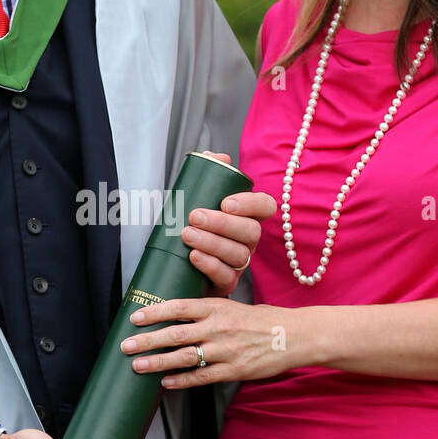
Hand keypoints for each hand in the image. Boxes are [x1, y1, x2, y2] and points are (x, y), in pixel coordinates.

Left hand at [120, 298, 298, 386]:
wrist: (294, 336)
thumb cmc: (263, 320)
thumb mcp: (234, 306)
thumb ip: (208, 311)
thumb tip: (178, 315)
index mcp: (218, 307)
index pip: (179, 307)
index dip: (155, 313)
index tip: (135, 317)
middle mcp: (218, 327)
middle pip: (175, 334)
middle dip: (147, 341)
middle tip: (126, 346)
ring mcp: (225, 351)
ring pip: (184, 357)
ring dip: (158, 363)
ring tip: (137, 366)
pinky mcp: (234, 370)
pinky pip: (202, 377)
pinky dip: (181, 380)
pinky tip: (165, 382)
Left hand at [179, 153, 275, 294]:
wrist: (172, 261)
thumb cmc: (189, 224)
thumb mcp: (195, 196)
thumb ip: (209, 173)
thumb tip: (217, 156)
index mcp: (246, 216)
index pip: (265, 206)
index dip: (251, 204)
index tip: (226, 202)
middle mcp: (248, 239)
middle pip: (251, 232)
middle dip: (223, 223)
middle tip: (194, 216)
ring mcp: (240, 262)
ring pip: (239, 254)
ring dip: (213, 243)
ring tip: (187, 235)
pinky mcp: (226, 282)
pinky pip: (227, 277)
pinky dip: (211, 265)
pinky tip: (193, 256)